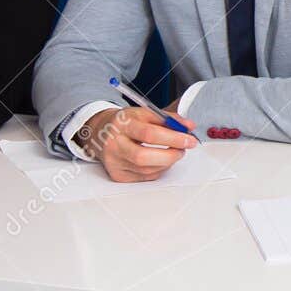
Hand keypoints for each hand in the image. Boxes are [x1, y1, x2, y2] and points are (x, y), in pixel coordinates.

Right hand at [76, 106, 197, 182]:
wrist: (101, 133)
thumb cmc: (126, 123)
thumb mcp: (144, 113)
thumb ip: (168, 119)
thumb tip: (188, 126)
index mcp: (121, 125)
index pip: (149, 134)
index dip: (173, 138)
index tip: (189, 139)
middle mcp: (114, 145)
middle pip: (144, 157)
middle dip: (171, 154)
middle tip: (184, 149)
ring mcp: (114, 162)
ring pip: (147, 170)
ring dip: (167, 162)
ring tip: (172, 152)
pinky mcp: (118, 175)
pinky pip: (145, 177)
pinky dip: (158, 169)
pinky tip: (159, 160)